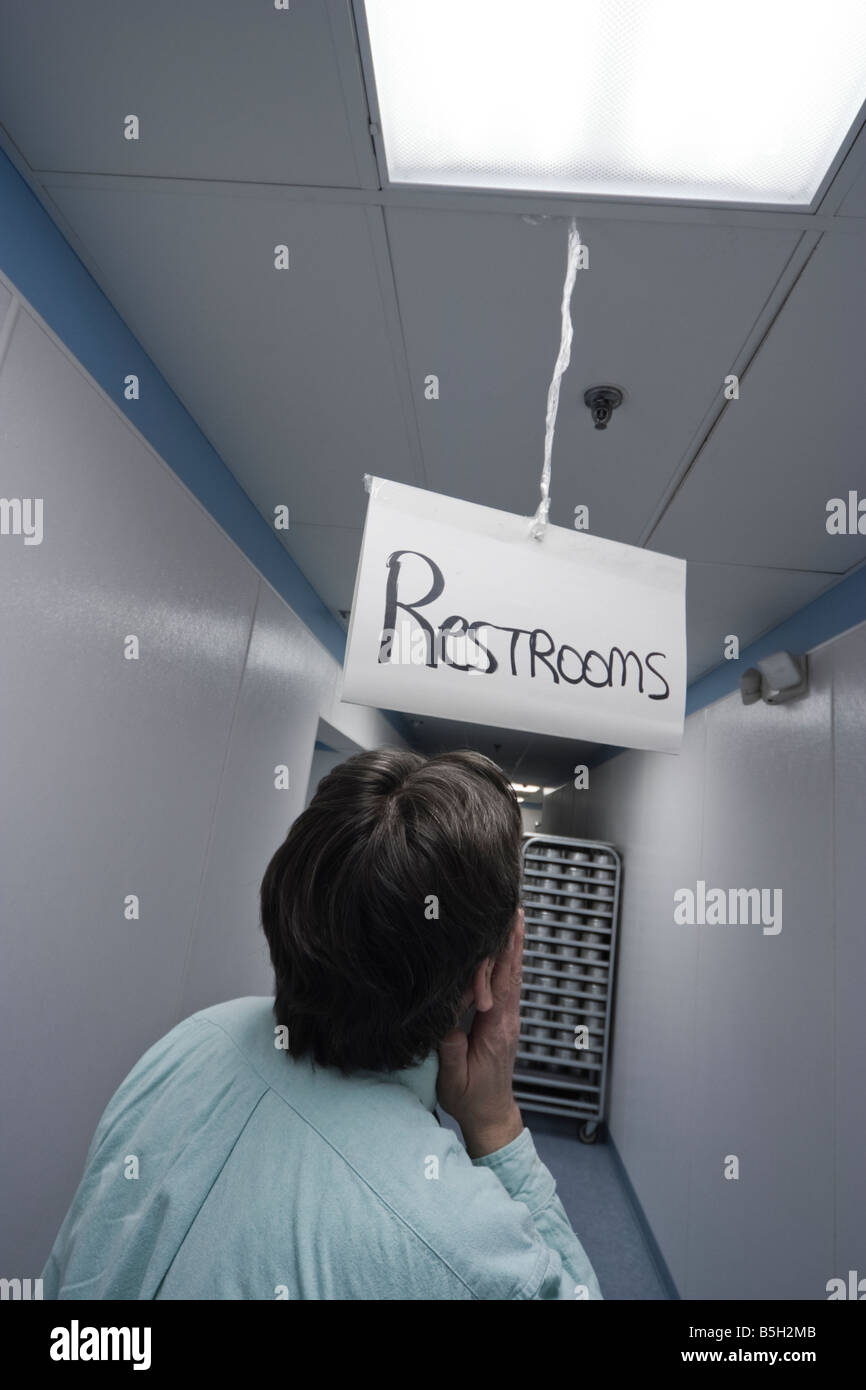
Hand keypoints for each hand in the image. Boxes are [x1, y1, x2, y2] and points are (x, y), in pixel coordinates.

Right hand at [437, 909, 524, 1157]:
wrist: (493, 1115)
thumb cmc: (471, 1099)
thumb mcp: (453, 1080)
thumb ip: (450, 1052)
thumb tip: (446, 1023)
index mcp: (494, 1032)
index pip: (496, 989)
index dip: (496, 961)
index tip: (496, 934)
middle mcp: (506, 1021)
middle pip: (510, 975)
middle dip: (511, 942)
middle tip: (515, 911)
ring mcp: (508, 1020)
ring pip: (513, 977)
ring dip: (514, 947)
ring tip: (517, 918)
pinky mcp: (504, 1021)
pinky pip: (510, 986)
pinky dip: (511, 962)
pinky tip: (510, 947)